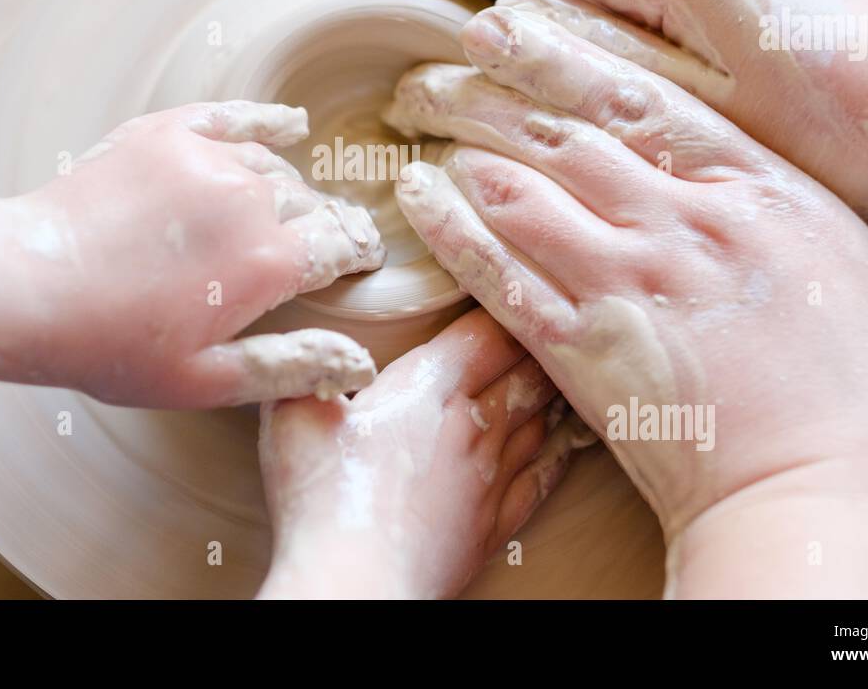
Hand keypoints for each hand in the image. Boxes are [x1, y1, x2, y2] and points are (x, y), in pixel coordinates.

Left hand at [0, 102, 383, 409]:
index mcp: (270, 262)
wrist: (26, 285)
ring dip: (286, 190)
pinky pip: (235, 118)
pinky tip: (289, 125)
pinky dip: (266, 122)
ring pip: (275, 167)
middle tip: (318, 246)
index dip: (358, 254)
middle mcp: (252, 200)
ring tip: (278, 213)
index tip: (363, 260)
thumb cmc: (111, 344)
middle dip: (324, 226)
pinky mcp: (168, 134)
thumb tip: (356, 361)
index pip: (343, 244)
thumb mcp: (205, 379)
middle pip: (312, 204)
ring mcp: (209, 159)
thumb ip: (290, 365)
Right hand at [256, 307, 587, 598]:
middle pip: (527, 370)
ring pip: (543, 419)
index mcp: (429, 387)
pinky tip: (573, 441)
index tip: (512, 284)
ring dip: (558, 391)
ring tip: (570, 370)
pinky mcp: (496, 524)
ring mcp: (491, 477)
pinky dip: (564, 452)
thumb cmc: (322, 500)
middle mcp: (473, 425)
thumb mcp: (294, 414)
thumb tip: (308, 344)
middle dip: (542, 344)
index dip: (504, 305)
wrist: (357, 584)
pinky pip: (545, 476)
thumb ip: (308, 369)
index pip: (487, 331)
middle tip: (559, 322)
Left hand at [383, 11, 867, 596]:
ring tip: (417, 114)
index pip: (641, 93)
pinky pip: (498, 273)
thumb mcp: (834, 251)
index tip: (511, 23)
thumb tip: (696, 152)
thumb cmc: (854, 377)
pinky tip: (416, 194)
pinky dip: (450, 227)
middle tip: (435, 64)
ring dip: (459, 140)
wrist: (823, 484)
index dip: (562, 51)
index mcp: (752, 187)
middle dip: (488, 85)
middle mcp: (680, 221)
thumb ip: (758, 192)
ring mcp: (626, 283)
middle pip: (563, 128)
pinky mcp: (582, 350)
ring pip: (518, 187)